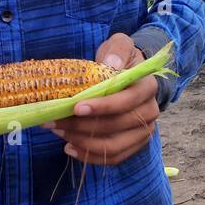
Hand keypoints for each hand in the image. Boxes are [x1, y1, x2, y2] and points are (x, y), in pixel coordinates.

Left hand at [42, 33, 156, 164]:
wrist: (128, 75)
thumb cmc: (119, 60)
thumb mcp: (119, 45)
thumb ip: (116, 50)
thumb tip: (111, 63)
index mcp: (147, 87)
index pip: (126, 101)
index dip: (102, 106)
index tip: (76, 107)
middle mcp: (150, 111)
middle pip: (116, 126)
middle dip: (82, 125)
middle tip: (54, 120)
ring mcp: (143, 131)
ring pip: (113, 146)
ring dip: (82, 141)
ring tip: (59, 132)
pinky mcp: (134, 145)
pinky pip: (113, 158)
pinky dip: (89, 156)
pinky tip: (69, 147)